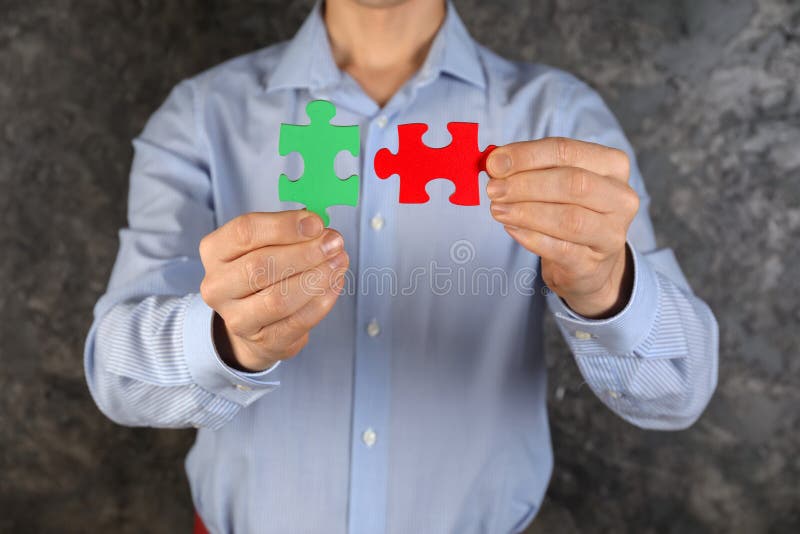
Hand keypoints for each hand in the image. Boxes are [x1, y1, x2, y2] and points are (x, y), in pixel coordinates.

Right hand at [198, 210, 348, 371]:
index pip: (244, 232)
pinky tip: (335, 283)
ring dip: (316, 277)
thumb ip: (289, 231)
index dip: (284, 226)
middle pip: (261, 265)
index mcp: (215, 251)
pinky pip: (297, 321)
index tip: (316, 223)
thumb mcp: (266, 244)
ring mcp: (236, 318)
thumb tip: (318, 225)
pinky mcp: (263, 342)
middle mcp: (218, 286)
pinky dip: (322, 301)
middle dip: (305, 252)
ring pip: (279, 298)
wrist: (256, 323)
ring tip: (339, 261)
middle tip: (334, 243)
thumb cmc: (264, 272)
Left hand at [486, 137, 638, 317]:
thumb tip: (495, 161)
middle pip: (572, 183)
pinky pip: (560, 249)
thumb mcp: (555, 182)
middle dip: (525, 184)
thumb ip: (529, 168)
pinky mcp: (594, 264)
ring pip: (568, 218)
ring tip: (497, 209)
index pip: (567, 151)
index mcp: (613, 166)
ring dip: (525, 212)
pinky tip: (511, 228)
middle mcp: (621, 198)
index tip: (494, 162)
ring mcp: (612, 234)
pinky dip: (531, 237)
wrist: (589, 264)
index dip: (527, 155)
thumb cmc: (569, 211)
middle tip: (494, 189)